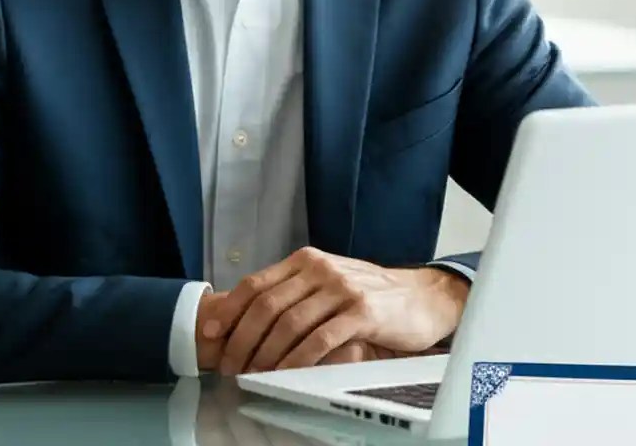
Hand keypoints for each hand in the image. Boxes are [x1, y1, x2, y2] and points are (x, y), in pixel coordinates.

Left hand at [202, 247, 469, 374]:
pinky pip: (320, 339)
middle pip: (267, 306)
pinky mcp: (362, 312)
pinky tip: (285, 375)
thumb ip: (294, 293)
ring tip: (252, 375)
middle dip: (241, 340)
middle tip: (230, 367)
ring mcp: (342, 288)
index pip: (256, 283)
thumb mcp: (329, 284)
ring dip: (265, 355)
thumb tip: (246, 316)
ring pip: (289, 324)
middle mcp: (321, 268)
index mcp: (307, 260)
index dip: (229, 310)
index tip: (211, 334)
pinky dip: (297, 360)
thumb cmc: (372, 296)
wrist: (424, 297)